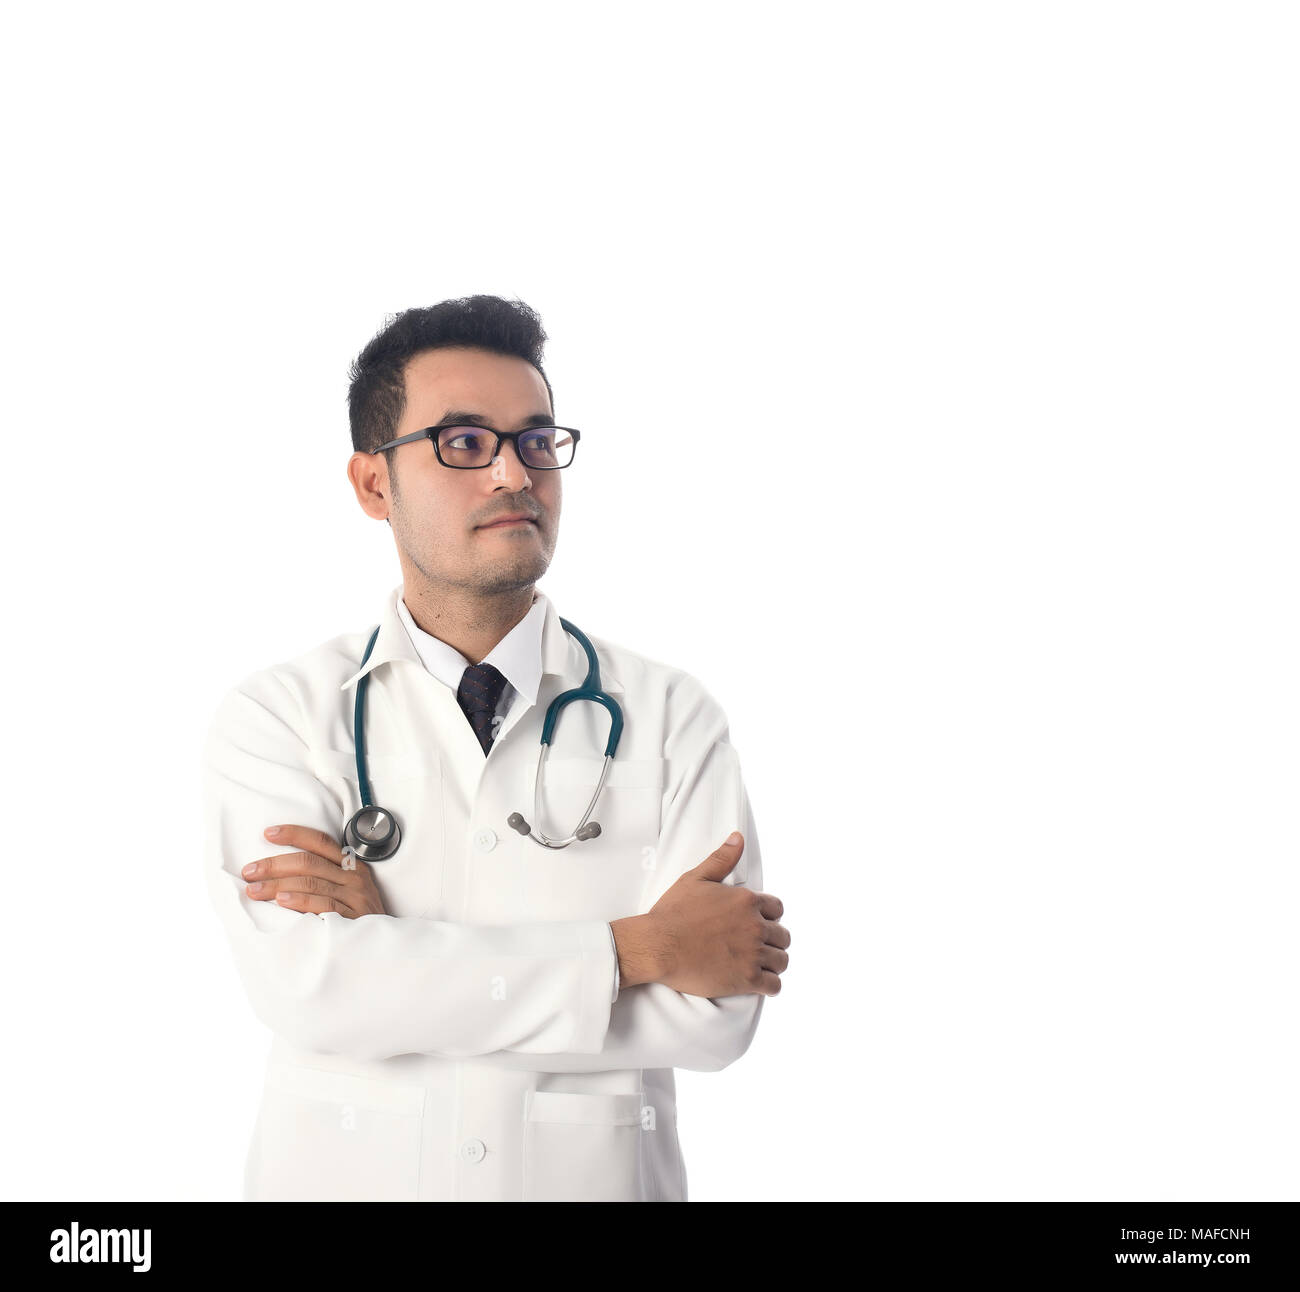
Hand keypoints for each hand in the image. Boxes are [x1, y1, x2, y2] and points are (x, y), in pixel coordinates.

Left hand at [241, 824, 387, 918]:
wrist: (384, 949)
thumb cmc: (359, 918)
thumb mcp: (347, 892)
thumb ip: (323, 878)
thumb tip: (279, 873)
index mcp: (350, 865)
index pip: (320, 841)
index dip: (294, 834)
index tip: (268, 833)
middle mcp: (353, 877)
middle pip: (309, 862)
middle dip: (274, 864)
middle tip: (250, 871)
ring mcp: (354, 897)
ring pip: (310, 882)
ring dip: (277, 885)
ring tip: (254, 889)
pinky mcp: (352, 917)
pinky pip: (322, 905)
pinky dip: (299, 901)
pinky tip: (281, 902)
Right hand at [615, 833, 788, 996]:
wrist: (658, 945)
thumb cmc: (673, 912)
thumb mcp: (696, 878)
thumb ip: (721, 858)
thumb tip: (737, 837)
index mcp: (747, 902)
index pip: (777, 909)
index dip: (768, 916)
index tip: (757, 924)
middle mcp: (755, 926)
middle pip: (783, 936)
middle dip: (773, 940)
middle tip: (757, 946)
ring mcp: (753, 954)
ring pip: (782, 961)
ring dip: (774, 963)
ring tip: (761, 965)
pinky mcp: (747, 979)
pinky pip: (774, 985)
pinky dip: (770, 985)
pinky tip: (760, 982)